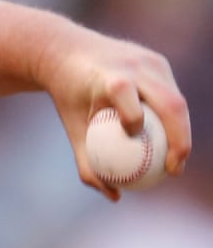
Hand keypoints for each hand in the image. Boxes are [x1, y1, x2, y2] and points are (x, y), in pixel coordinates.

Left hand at [38, 26, 191, 200]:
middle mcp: (133, 65)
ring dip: (181, 131)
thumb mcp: (71, 127)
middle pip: (170, 102)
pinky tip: (170, 141)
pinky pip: (171, 93)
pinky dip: (173, 118)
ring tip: (176, 160)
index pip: (126, 98)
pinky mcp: (157, 60)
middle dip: (180, 139)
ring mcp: (149, 60)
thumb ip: (87, 162)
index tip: (141, 153)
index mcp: (109, 77)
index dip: (135, 121)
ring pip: (176, 100)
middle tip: (174, 169)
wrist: (66, 51)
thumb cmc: (69, 95)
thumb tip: (115, 196)